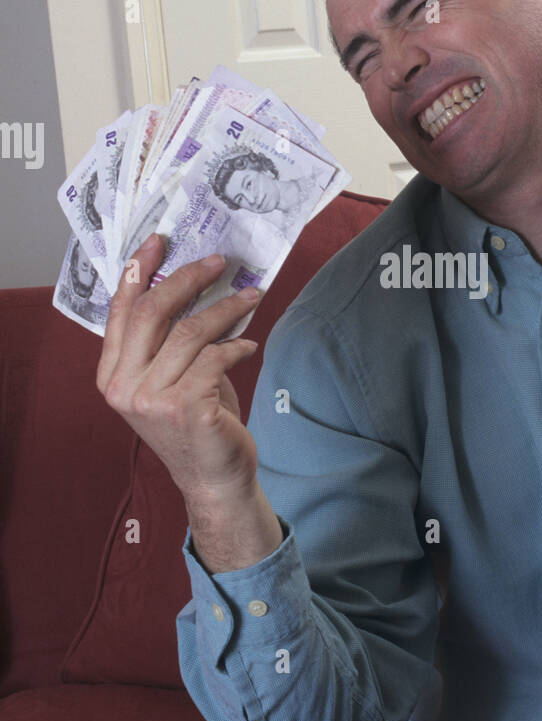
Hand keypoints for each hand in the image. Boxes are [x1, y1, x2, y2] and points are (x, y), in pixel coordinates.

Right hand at [96, 234, 263, 503]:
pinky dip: (237, 346)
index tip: (158, 241)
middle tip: (219, 262)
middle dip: (188, 278)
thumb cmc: (196, 421)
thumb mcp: (169, 377)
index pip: (121, 311)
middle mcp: (124, 388)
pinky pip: (216, 357)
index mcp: (111, 375)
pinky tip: (248, 347)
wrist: (214, 478)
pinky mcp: (186, 409)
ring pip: (191, 331)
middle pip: (153, 312)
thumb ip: (166, 340)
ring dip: (226, 309)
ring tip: (251, 298)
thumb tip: (192, 282)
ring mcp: (152, 400)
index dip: (138, 271)